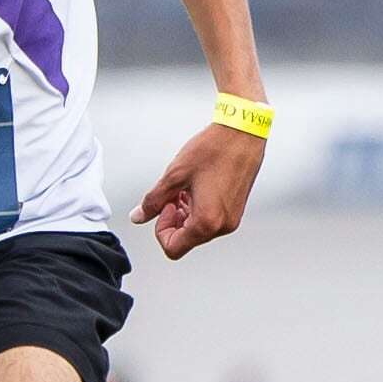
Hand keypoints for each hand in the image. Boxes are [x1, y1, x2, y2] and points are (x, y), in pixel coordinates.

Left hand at [133, 122, 263, 258]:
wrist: (243, 133)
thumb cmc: (214, 150)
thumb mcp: (174, 175)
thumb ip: (153, 200)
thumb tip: (140, 216)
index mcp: (207, 221)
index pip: (173, 248)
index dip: (160, 230)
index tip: (162, 207)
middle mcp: (223, 225)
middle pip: (186, 240)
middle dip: (172, 220)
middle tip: (170, 196)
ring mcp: (232, 218)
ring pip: (197, 230)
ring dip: (184, 214)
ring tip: (182, 189)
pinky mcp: (235, 209)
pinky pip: (210, 219)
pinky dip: (197, 209)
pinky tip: (193, 189)